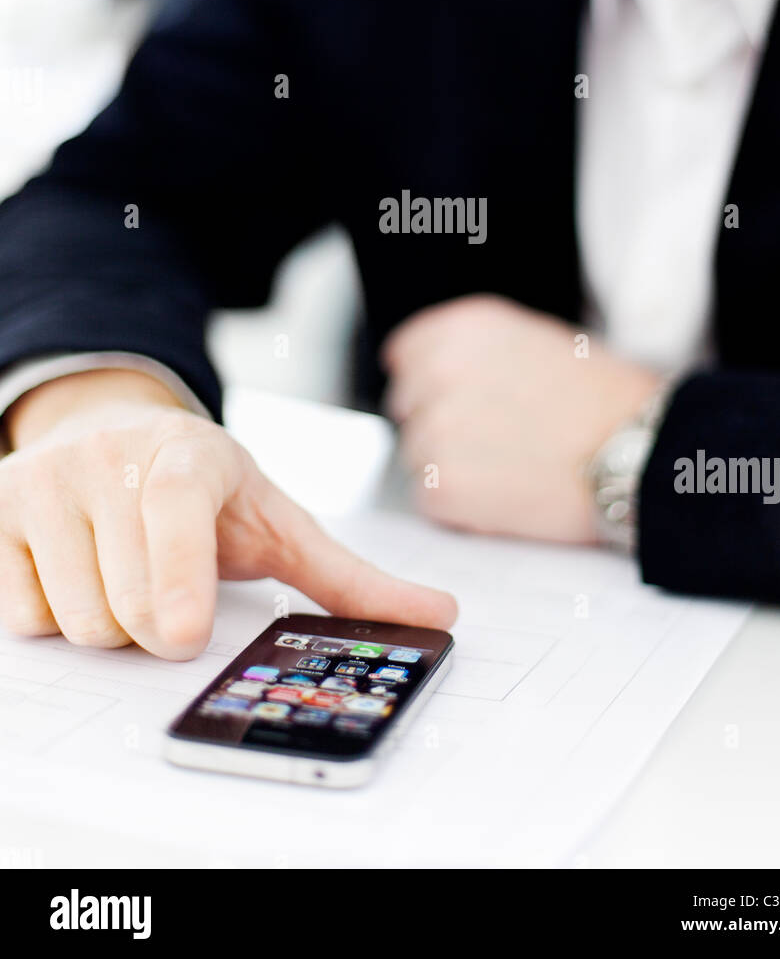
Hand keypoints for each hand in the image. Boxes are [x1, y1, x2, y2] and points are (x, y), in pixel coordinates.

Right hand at [0, 371, 455, 658]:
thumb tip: (442, 613)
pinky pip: (25, 614)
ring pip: (76, 615)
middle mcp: (111, 456)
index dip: (177, 573)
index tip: (183, 637)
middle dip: (157, 624)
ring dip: (111, 625)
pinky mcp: (0, 510)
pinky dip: (59, 616)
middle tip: (174, 594)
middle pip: (126, 600)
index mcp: (192, 453)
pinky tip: (83, 570)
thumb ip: (351, 577)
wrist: (119, 438)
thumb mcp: (279, 522)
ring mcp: (47, 480)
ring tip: (130, 576)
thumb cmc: (209, 493)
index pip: (176, 506)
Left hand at [381, 295, 663, 541]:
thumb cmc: (600, 398)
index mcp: (460, 327)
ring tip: (513, 464)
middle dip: (441, 424)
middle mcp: (438, 370)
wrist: (640, 451)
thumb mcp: (530, 338)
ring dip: (452, 466)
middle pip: (407, 408)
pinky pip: (432, 499)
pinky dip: (462, 505)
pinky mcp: (442, 487)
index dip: (432, 383)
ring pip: (417, 456)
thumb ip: (472, 349)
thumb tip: (428, 371)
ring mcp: (436, 430)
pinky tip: (510, 492)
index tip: (462, 399)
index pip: (404, 355)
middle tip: (499, 437)